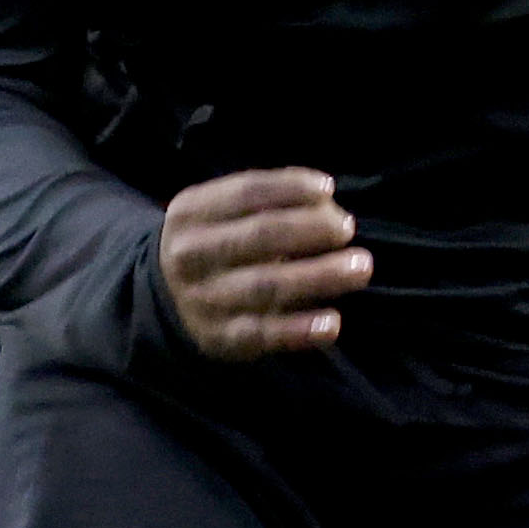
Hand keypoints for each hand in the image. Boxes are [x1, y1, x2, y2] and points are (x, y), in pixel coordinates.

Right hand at [160, 168, 366, 359]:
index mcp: (191, 214)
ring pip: (266, 286)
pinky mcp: (220, 338)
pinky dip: (300, 330)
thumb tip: (324, 196)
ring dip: (320, 276)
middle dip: (311, 229)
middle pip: (259, 236)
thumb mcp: (220, 211)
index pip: (246, 193)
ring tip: (360, 268)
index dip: (292, 188)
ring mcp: (204, 300)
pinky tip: (333, 323)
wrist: (168, 298)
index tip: (328, 189)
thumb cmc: (216, 242)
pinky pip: (264, 334)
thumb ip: (264, 199)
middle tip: (347, 227)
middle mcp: (191, 256)